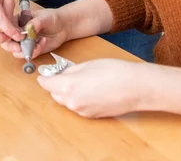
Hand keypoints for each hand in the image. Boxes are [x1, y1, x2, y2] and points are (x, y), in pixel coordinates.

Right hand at [0, 7, 68, 58]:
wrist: (63, 27)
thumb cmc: (52, 18)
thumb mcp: (44, 18)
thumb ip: (36, 23)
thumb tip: (28, 29)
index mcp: (18, 20)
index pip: (7, 28)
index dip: (9, 34)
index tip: (17, 37)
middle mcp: (19, 32)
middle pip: (7, 42)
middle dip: (12, 47)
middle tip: (20, 47)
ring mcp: (25, 42)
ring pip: (16, 52)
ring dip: (25, 51)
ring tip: (37, 44)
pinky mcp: (31, 50)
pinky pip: (28, 55)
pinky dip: (34, 52)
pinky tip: (42, 43)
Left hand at [36, 59, 155, 117]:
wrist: (135, 88)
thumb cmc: (114, 71)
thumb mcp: (88, 64)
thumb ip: (70, 70)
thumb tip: (61, 73)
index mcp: (69, 86)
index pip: (47, 84)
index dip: (44, 77)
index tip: (44, 73)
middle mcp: (72, 102)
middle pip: (55, 94)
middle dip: (56, 85)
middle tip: (64, 74)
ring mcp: (82, 111)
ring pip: (66, 101)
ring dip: (67, 92)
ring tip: (81, 81)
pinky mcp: (91, 116)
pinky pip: (78, 106)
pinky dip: (78, 99)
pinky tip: (90, 89)